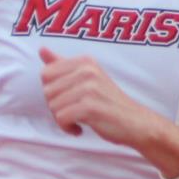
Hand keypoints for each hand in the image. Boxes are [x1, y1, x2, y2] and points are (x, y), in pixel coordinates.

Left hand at [39, 47, 153, 148]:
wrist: (136, 122)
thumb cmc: (108, 102)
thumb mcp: (88, 78)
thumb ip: (62, 64)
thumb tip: (41, 49)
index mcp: (85, 61)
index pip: (46, 73)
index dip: (53, 91)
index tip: (68, 99)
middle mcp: (87, 71)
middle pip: (47, 91)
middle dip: (57, 106)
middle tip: (74, 112)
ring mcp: (89, 88)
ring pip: (53, 106)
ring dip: (62, 119)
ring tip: (79, 120)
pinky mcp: (90, 107)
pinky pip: (61, 118)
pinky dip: (67, 128)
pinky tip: (79, 129)